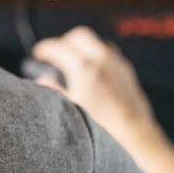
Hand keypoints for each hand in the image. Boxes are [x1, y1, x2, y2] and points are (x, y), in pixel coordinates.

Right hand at [31, 26, 173, 172]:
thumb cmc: (102, 127)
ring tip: (73, 62)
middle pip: (80, 36)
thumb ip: (54, 91)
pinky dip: (97, 56)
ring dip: (83, 48)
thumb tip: (45, 80)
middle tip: (56, 53)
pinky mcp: (127, 73)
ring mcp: (118, 64)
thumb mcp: (70, 109)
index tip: (38, 53)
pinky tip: (94, 72)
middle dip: (65, 41)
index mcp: (83, 67)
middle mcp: (102, 60)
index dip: (45, 48)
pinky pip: (110, 54)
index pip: (59, 47)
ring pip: (97, 43)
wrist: (135, 136)